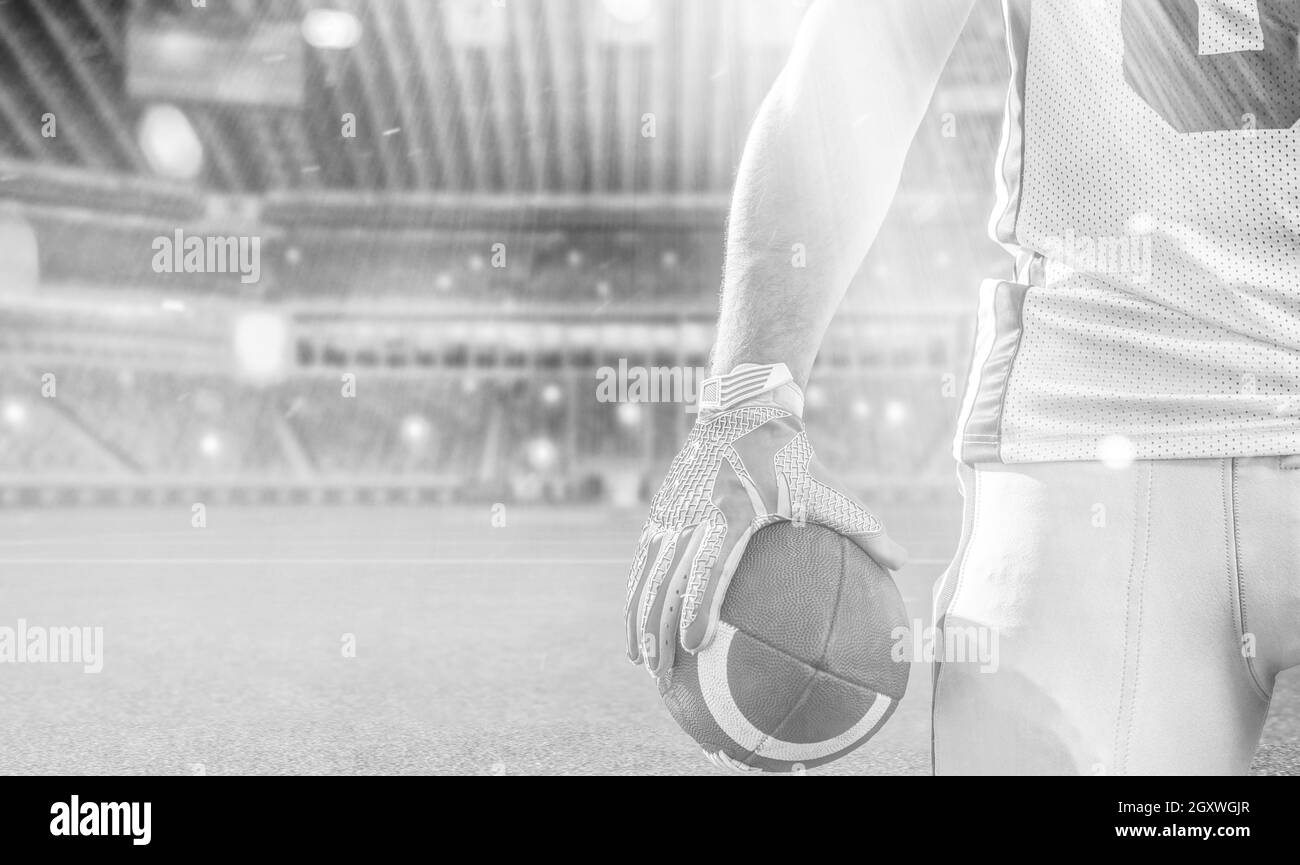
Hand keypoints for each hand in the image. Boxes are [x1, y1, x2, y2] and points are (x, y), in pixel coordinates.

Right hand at [623, 392, 906, 678]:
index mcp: (732, 512)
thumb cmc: (789, 456)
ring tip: (640, 661)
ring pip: (648, 574)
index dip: (698, 608)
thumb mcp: (827, 488)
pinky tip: (638, 623)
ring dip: (638, 619)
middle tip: (657, 671)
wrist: (742, 411)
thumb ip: (862, 526)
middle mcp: (694, 515)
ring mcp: (672, 513)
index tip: (696, 645)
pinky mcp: (662, 511)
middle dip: (655, 629)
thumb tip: (902, 561)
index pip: (709, 567)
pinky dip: (638, 593)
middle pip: (665, 580)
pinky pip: (645, 560)